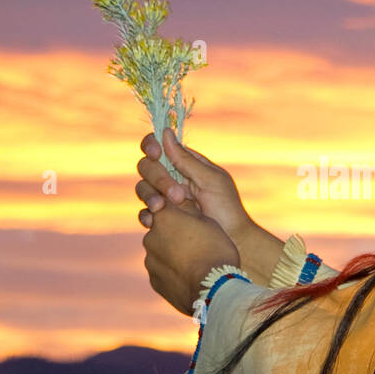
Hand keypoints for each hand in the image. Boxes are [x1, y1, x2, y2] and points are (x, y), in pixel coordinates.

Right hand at [136, 128, 253, 243]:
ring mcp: (165, 199)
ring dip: (151, 196)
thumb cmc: (227, 208)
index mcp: (185, 164)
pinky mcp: (161, 219)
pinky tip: (155, 221)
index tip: (156, 153)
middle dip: (158, 178)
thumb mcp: (210, 180)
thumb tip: (165, 132)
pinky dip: (147, 215)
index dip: (151, 146)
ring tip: (164, 207)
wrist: (232, 241)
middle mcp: (172, 179)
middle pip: (147, 167)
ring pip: (143, 189)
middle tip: (177, 194)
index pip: (159, 147)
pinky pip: (144, 214)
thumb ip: (186, 159)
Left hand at [141, 200, 240, 316]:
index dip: (178, 210)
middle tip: (197, 242)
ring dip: (173, 254)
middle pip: (160, 230)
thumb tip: (179, 196)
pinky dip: (174, 272)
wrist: (213, 290)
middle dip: (174, 233)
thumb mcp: (208, 222)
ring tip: (196, 263)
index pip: (163, 203)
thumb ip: (189, 209)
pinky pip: (163, 272)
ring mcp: (150, 261)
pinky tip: (191, 277)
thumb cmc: (215, 250)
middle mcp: (150, 237)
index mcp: (164, 217)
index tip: (189, 217)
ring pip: (161, 252)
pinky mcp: (155, 281)